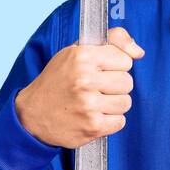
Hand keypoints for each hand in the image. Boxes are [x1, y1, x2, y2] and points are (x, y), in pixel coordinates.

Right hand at [14, 26, 144, 147]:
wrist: (31, 114)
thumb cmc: (57, 81)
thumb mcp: (77, 51)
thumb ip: (112, 42)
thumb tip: (139, 52)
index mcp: (82, 56)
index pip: (125, 60)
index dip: (114, 66)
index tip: (100, 70)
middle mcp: (85, 80)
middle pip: (127, 82)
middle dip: (114, 86)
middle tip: (95, 88)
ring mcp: (89, 105)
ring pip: (126, 102)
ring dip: (113, 104)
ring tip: (93, 102)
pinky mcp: (93, 126)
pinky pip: (120, 122)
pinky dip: (109, 121)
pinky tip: (93, 116)